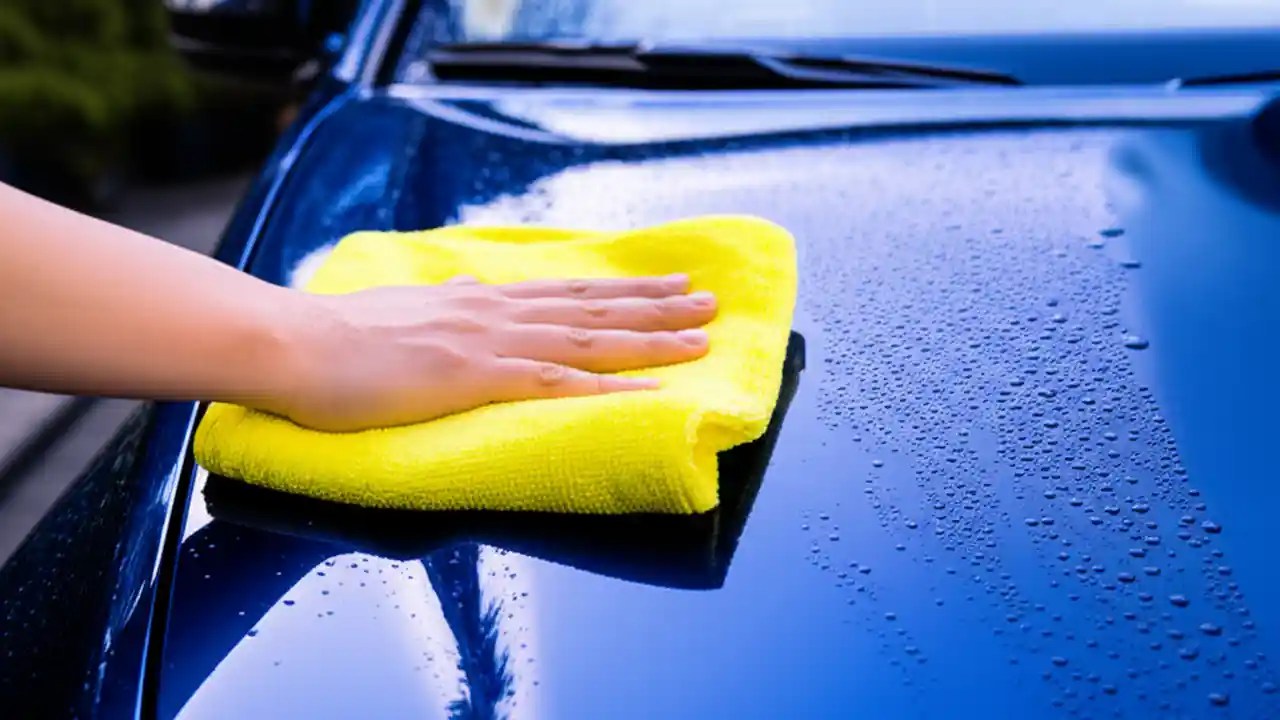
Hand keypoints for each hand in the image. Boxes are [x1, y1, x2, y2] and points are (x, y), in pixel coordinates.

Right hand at [269, 274, 715, 430]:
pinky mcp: (477, 377)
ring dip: (651, 340)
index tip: (665, 283)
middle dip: (656, 307)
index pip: (568, 293)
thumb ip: (445, 301)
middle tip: (709, 301)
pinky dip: (610, 387)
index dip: (622, 290)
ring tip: (701, 337)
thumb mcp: (405, 308)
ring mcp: (491, 344)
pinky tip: (650, 389)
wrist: (295, 344)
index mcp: (481, 302)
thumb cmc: (340, 337)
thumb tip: (467, 287)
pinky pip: (558, 384)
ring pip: (589, 341)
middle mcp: (498, 315)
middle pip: (593, 310)